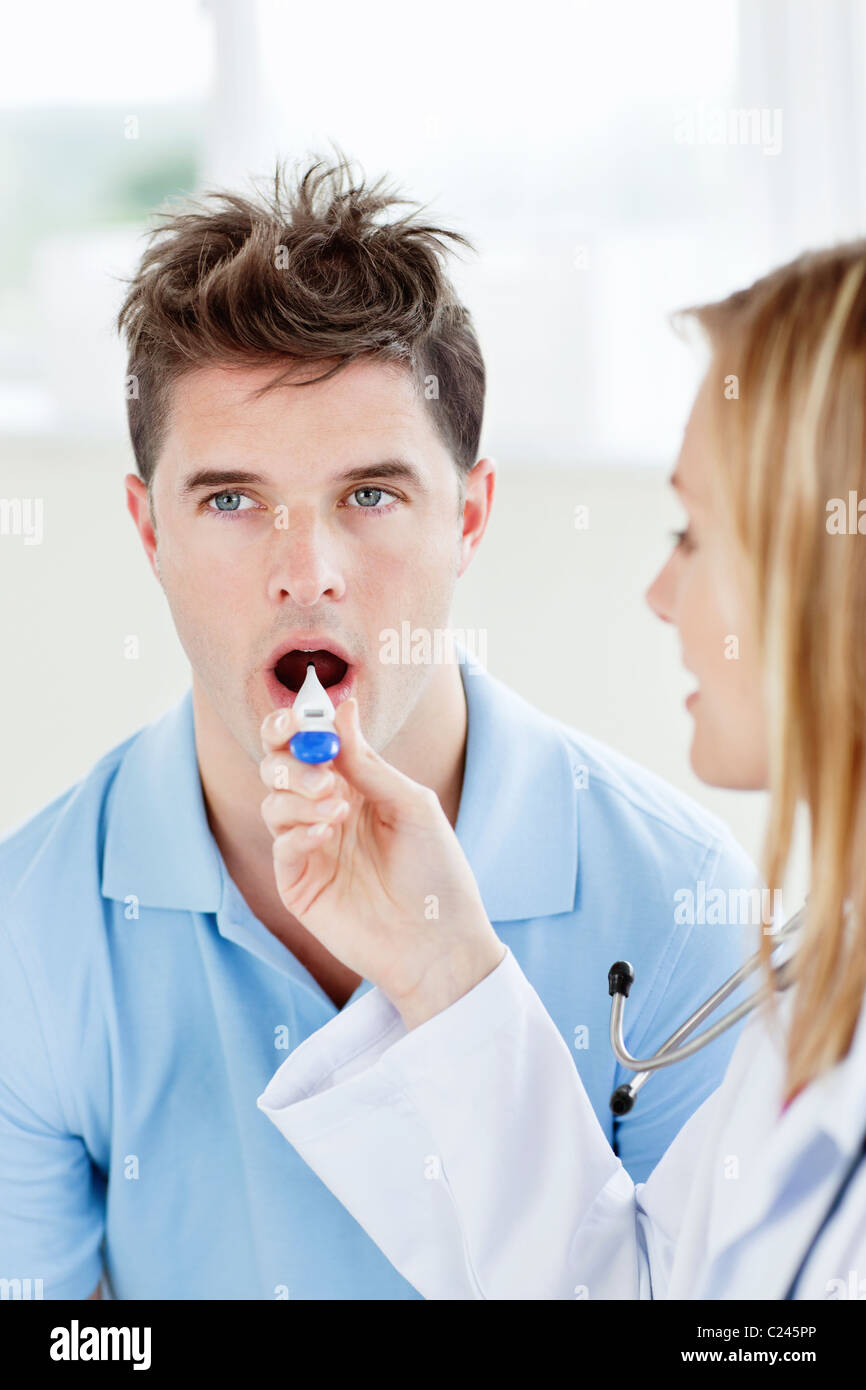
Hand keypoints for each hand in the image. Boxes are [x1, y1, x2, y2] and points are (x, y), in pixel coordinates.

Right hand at [259, 699, 504, 1028]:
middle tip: (322, 772)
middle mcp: (325, 812)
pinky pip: (281, 846)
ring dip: (298, 796)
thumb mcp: (413, 805)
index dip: (295, 725)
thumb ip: (370, 763)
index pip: (308, 745)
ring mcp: (309, 848)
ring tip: (337, 809)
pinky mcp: (298, 884)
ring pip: (273, 803)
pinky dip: (298, 833)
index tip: (298, 716)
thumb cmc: (437, 873)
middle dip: (291, 759)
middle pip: (279, 767)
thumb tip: (343, 709)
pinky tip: (327, 833)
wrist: (439, 942)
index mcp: (354, 786)